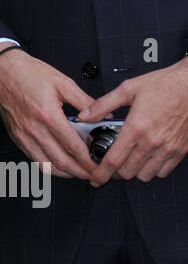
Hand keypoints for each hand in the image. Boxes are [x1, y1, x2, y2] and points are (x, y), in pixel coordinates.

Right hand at [0, 48, 96, 180]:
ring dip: (66, 173)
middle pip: (61, 161)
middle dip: (81, 172)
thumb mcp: (63, 83)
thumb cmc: (29, 73)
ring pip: (47, 165)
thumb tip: (104, 115)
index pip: (72, 146)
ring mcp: (23, 135)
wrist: (3, 71)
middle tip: (94, 174)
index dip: (88, 159)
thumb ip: (86, 102)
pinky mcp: (17, 138)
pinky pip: (35, 160)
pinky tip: (60, 165)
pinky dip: (50, 167)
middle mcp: (33, 128)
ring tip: (80, 172)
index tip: (99, 164)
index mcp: (47, 114)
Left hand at [80, 59, 187, 184]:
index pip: (114, 160)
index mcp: (137, 126)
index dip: (101, 173)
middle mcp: (152, 141)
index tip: (95, 178)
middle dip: (115, 171)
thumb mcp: (128, 89)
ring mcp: (168, 148)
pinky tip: (148, 157)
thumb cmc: (165, 84)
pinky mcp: (180, 151)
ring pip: (145, 175)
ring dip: (134, 171)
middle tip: (112, 164)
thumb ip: (103, 104)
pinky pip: (164, 172)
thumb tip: (85, 115)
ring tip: (130, 159)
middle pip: (127, 172)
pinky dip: (153, 169)